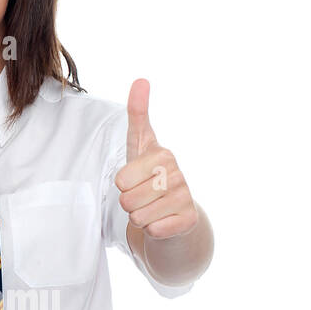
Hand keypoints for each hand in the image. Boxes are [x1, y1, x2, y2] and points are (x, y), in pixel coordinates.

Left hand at [114, 79, 198, 238]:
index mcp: (162, 154)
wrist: (175, 212)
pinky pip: (153, 230)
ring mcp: (186, 196)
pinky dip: (153, 230)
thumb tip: (141, 79)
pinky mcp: (190, 219)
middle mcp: (177, 173)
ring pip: (137, 216)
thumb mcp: (141, 144)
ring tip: (152, 207)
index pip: (120, 179)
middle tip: (144, 196)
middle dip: (130, 202)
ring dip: (140, 217)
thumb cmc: (151, 175)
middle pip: (126, 199)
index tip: (138, 176)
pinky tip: (163, 220)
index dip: (122, 183)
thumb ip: (138, 113)